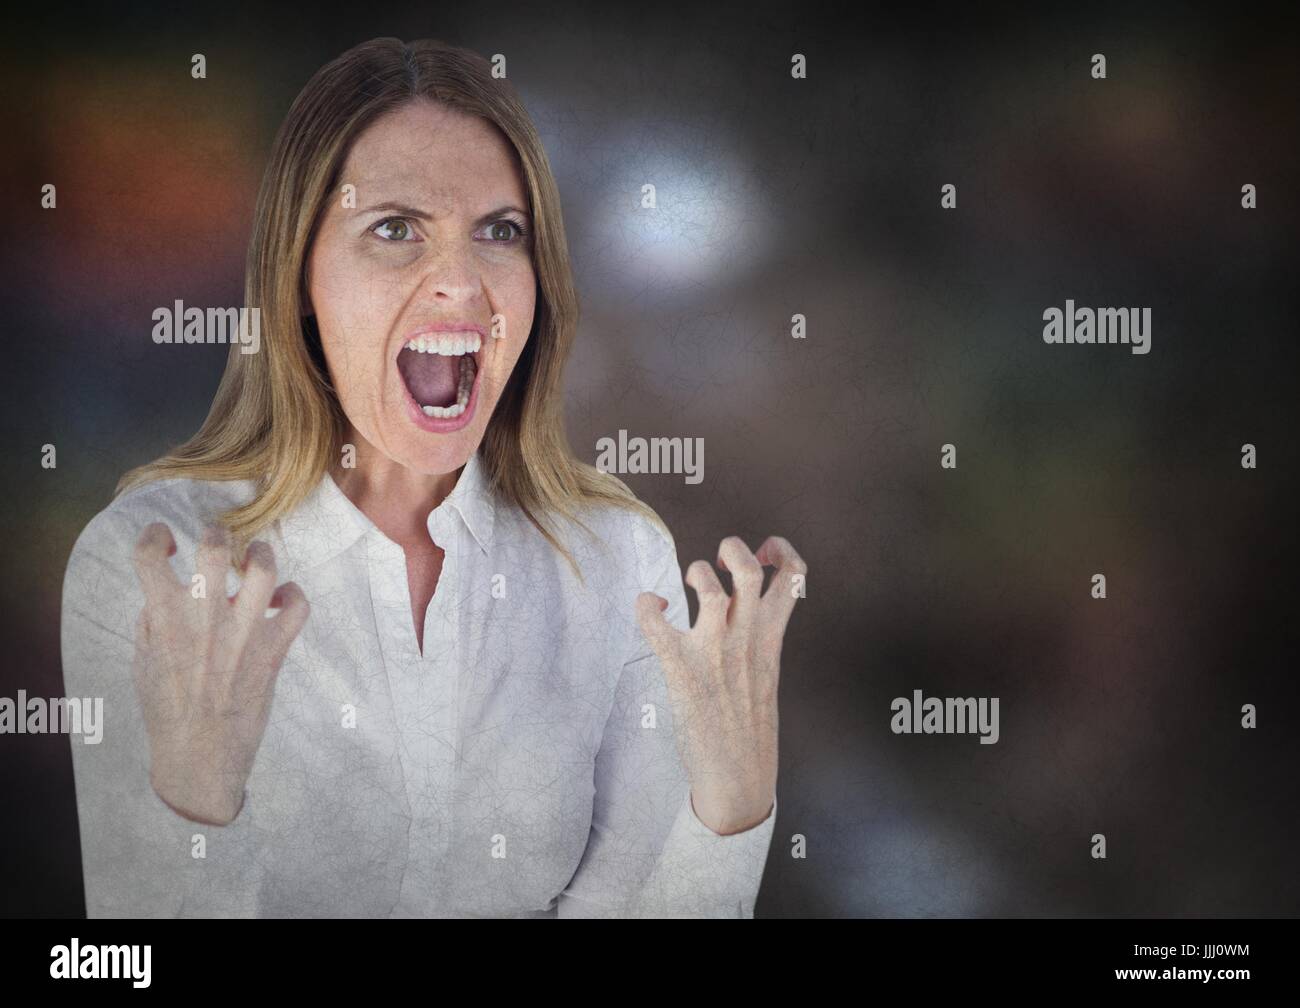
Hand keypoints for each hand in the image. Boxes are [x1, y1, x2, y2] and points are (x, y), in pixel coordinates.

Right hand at [131, 522, 310, 824]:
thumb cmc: (167, 711)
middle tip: (216, 541)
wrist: (200, 757)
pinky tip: (280, 600)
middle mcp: (205, 619)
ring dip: (261, 555)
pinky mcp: (273, 650)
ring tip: (254, 558)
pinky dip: (294, 596)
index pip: (148, 554)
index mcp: (163, 619)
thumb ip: (152, 621)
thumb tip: (165, 593)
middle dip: (216, 533)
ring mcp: (243, 633)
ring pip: (264, 569)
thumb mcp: (143, 662)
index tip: (164, 540)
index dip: (154, 535)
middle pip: (215, 547)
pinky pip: (298, 607)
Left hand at [636, 535, 805, 834]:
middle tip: (720, 564)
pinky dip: (647, 604)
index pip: (794, 577)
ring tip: (689, 585)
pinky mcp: (681, 667)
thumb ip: (759, 640)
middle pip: (747, 569)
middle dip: (732, 548)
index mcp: (771, 638)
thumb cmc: (747, 727)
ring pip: (707, 586)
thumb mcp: (767, 674)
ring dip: (695, 572)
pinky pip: (655, 620)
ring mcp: (714, 651)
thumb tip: (742, 614)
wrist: (737, 776)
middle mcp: (746, 638)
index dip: (782, 551)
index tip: (765, 554)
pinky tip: (652, 608)